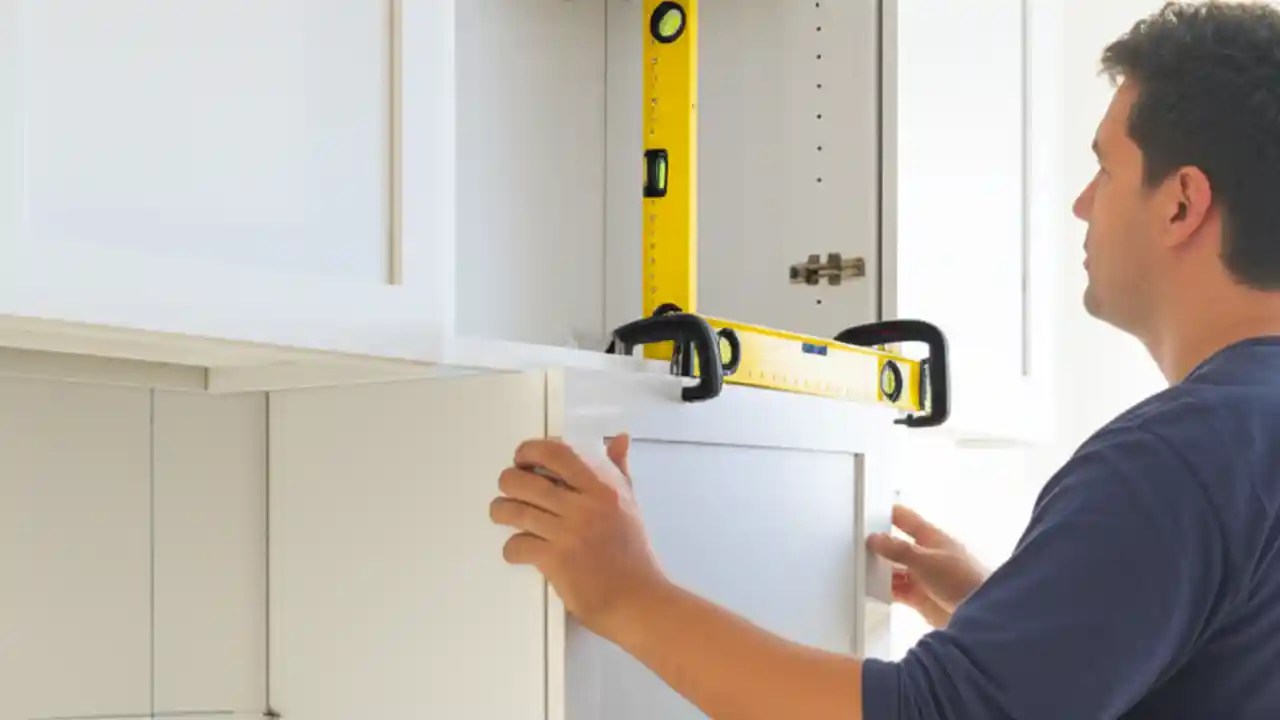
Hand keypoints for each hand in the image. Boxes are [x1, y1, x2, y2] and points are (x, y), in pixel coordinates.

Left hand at [490, 434, 667, 639]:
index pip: (557, 454)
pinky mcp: (555, 560)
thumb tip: (619, 439)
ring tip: (502, 514)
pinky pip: (517, 544)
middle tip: (509, 490)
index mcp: (602, 489)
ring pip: (514, 510)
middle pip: (525, 480)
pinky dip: (511, 548)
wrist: (637, 600)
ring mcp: (568, 533)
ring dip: (500, 511)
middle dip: (508, 482)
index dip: (530, 450)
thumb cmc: (633, 554)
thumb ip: (618, 471)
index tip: (522, 458)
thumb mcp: (628, 505)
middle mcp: (584, 506)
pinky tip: (518, 550)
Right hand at [867, 505, 988, 627]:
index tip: (864, 516)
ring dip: (881, 570)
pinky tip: (873, 590)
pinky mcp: (920, 597)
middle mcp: (925, 554)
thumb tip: (875, 539)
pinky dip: (885, 590)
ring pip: (894, 569)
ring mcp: (922, 576)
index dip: (885, 515)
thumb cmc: (965, 579)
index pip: (903, 518)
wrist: (981, 615)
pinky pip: (896, 590)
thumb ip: (899, 550)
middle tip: (856, 546)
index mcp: (930, 537)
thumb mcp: (926, 559)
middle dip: (879, 546)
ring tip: (861, 569)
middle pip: (896, 546)